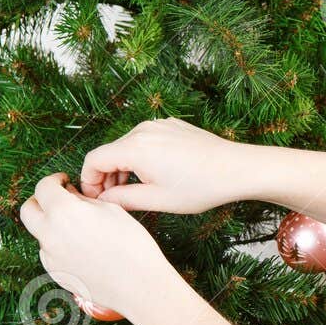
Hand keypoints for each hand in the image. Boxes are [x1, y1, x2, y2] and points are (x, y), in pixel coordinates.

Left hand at [19, 173, 167, 320]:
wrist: (140, 286)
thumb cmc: (133, 246)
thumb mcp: (111, 210)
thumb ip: (83, 200)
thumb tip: (70, 196)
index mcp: (64, 212)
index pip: (43, 187)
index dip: (54, 180)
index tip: (63, 181)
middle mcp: (50, 234)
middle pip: (28, 210)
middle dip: (40, 201)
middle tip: (57, 200)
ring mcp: (51, 257)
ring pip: (40, 233)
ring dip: (51, 225)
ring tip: (78, 229)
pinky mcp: (56, 274)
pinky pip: (50, 254)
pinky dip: (59, 247)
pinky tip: (82, 250)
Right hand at [79, 117, 272, 214]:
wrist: (237, 168)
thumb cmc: (201, 187)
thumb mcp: (158, 200)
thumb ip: (124, 199)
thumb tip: (103, 200)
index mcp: (135, 147)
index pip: (94, 160)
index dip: (88, 181)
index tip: (95, 199)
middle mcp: (143, 130)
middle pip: (109, 151)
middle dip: (106, 176)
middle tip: (113, 200)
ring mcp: (158, 125)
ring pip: (127, 146)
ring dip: (123, 167)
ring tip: (134, 190)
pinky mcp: (171, 125)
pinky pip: (145, 140)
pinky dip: (140, 157)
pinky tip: (154, 175)